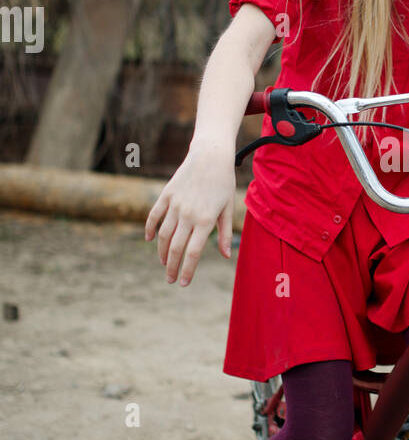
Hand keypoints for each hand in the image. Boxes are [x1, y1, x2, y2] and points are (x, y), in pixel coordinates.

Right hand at [144, 143, 235, 284]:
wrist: (210, 155)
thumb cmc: (223, 183)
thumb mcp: (228, 208)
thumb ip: (226, 233)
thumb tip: (225, 255)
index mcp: (206, 220)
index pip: (193, 252)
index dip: (187, 270)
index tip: (183, 283)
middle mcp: (188, 214)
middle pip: (176, 248)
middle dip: (172, 267)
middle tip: (171, 280)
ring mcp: (175, 204)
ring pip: (163, 235)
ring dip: (162, 252)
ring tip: (164, 263)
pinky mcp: (166, 195)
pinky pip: (154, 215)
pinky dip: (149, 229)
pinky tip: (149, 240)